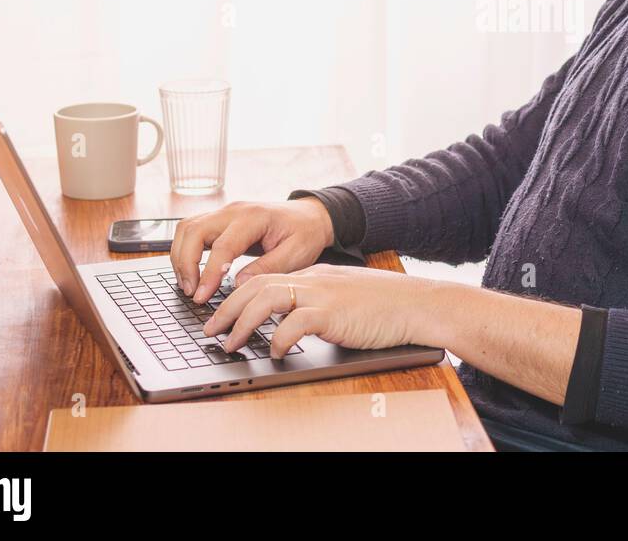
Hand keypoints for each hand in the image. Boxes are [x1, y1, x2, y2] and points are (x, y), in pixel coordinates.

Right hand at [170, 199, 333, 302]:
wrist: (310, 216)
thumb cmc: (305, 233)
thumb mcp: (296, 254)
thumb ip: (267, 268)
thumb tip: (237, 285)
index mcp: (254, 217)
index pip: (222, 245)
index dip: (210, 273)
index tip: (202, 297)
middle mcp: (234, 210)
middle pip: (193, 230)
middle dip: (185, 263)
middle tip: (191, 292)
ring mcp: (225, 212)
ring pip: (187, 228)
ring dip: (180, 256)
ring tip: (188, 285)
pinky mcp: (220, 219)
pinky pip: (192, 230)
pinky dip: (185, 250)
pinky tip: (191, 272)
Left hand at [202, 265, 436, 354]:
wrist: (417, 304)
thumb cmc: (386, 307)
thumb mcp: (345, 299)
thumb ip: (318, 305)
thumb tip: (292, 327)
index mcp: (314, 275)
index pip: (264, 279)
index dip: (236, 297)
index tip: (221, 316)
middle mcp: (313, 279)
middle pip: (256, 285)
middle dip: (227, 308)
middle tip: (210, 330)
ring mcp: (322, 293)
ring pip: (267, 299)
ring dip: (242, 323)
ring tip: (231, 343)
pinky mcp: (333, 312)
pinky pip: (294, 323)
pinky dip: (279, 339)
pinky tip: (275, 352)